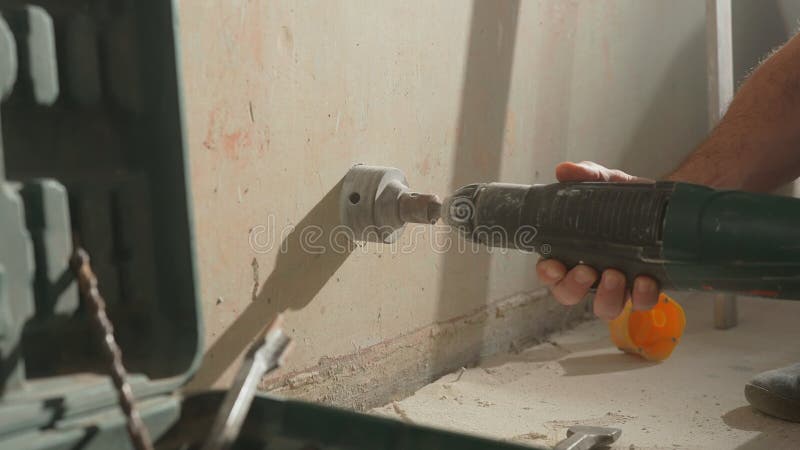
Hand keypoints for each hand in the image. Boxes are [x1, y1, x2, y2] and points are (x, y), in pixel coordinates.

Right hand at [535, 161, 659, 319]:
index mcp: (573, 251)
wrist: (668, 206)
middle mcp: (592, 273)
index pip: (550, 272)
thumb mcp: (607, 183)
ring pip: (604, 308)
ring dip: (607, 296)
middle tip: (586, 272)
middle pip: (569, 295)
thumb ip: (587, 175)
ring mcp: (618, 285)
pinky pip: (640, 303)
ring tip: (616, 275)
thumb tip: (565, 170)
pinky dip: (641, 295)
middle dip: (573, 288)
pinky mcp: (645, 290)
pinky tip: (645, 279)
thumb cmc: (628, 200)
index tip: (553, 265)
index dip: (547, 274)